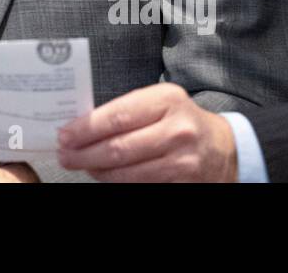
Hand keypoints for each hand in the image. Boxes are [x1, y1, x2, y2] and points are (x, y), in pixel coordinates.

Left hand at [56, 83, 236, 181]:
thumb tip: (80, 126)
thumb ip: (125, 111)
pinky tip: (104, 175)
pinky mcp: (183, 184)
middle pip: (118, 148)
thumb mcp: (159, 103)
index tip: (64, 135)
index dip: (85, 129)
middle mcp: (177, 130)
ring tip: (81, 165)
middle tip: (65, 155)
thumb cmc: (180, 120)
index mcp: (167, 100)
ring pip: (126, 173)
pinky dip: (117, 182)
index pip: (116, 117)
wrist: (223, 148)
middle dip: (84, 154)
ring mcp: (182, 161)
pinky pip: (140, 186)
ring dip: (97, 171)